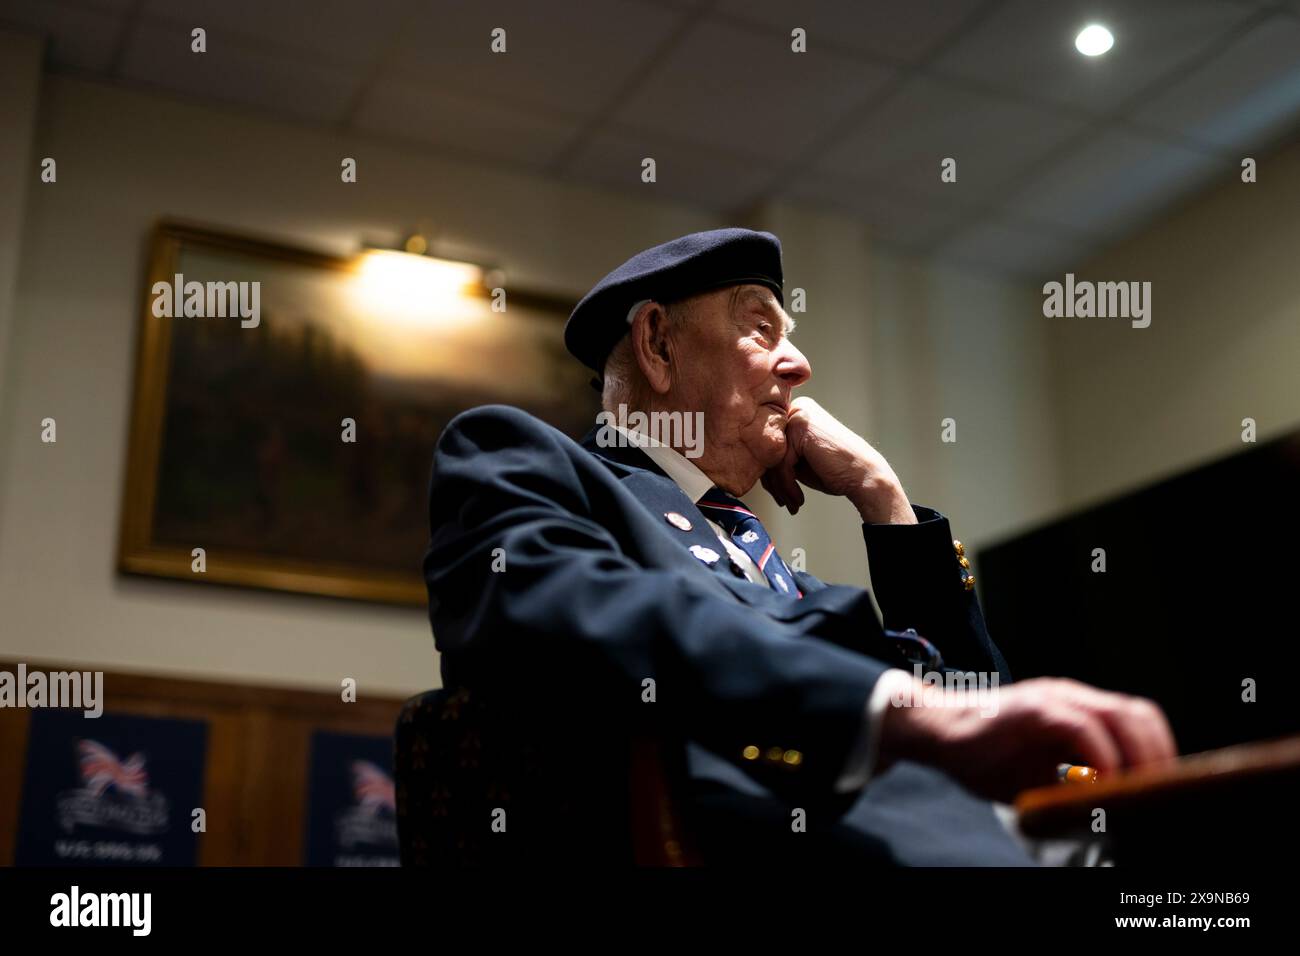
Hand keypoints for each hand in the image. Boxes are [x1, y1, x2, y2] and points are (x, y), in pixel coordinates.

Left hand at [761, 396, 915, 523]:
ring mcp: (799, 414)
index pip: (770, 444)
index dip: (771, 473)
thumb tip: (753, 465)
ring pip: (773, 457)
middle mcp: (797, 408)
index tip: (779, 494)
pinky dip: (787, 484)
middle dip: (774, 481)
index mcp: (796, 413)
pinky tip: (798, 497)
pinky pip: (781, 462)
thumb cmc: (834, 471)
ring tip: (792, 502)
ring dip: (780, 487)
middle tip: (784, 502)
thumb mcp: (799, 462)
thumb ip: (778, 457)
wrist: (863, 476)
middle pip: (768, 449)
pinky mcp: (801, 427)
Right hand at [877, 676, 1177, 802]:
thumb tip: (1116, 811)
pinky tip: (1097, 781)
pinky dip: (1100, 755)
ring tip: (1132, 789)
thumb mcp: (1041, 774)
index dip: (1157, 751)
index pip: (1137, 719)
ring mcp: (1053, 698)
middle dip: (1157, 755)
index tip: (1160, 788)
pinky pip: (1082, 727)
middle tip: (1155, 794)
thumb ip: (1078, 783)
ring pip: (1118, 715)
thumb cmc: (985, 756)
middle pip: (1138, 713)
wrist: (935, 732)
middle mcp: (1071, 696)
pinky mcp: (1033, 708)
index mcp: (1077, 708)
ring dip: (1135, 756)